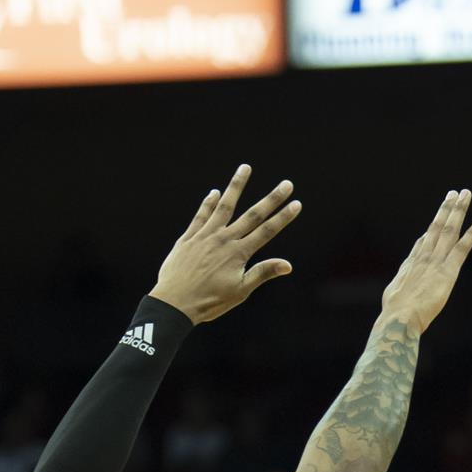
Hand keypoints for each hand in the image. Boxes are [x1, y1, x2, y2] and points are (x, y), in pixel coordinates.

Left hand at [149, 166, 302, 324]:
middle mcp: (224, 240)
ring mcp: (205, 236)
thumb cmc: (209, 301)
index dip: (283, 217)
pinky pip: (201, 216)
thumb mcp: (240, 291)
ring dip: (236, 186)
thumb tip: (288, 265)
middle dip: (272, 199)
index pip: (267, 231)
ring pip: (224, 206)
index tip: (296, 203)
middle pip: (252, 215)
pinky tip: (215, 193)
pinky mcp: (189, 238)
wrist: (174, 302)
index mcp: (239, 253)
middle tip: (286, 184)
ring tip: (246, 168)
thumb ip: (262, 273)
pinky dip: (209, 203)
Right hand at [376, 190, 471, 333]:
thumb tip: (402, 283)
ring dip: (458, 211)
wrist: (400, 316)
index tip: (441, 214)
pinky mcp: (447, 271)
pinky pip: (461, 248)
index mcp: (412, 263)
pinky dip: (471, 234)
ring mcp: (436, 261)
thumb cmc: (396, 312)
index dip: (433, 226)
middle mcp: (424, 256)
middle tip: (455, 193)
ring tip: (465, 195)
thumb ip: (402, 283)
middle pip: (437, 227)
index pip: (425, 240)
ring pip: (449, 230)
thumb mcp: (395, 293)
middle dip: (447, 208)